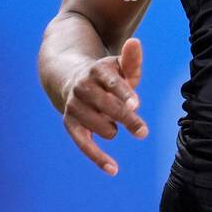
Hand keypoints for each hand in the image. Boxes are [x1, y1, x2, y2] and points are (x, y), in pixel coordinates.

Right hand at [59, 37, 147, 175]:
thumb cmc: (105, 76)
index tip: (136, 104)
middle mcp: (83, 88)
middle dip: (126, 118)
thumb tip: (134, 42)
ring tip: (113, 123)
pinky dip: (98, 157)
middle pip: (107, 106)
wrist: (68, 78)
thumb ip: (131, 60)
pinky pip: (83, 144)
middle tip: (143, 132)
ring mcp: (74, 107)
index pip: (112, 83)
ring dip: (113, 129)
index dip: (123, 93)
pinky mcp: (70, 124)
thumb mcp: (118, 67)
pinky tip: (114, 169)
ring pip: (99, 126)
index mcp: (97, 71)